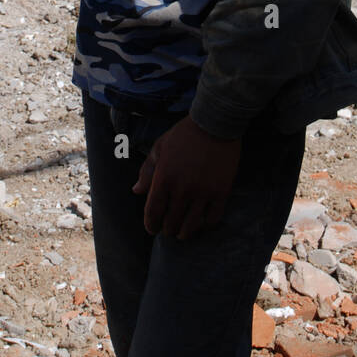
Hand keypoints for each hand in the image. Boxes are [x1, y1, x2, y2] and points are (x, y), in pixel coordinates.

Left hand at [133, 116, 240, 240]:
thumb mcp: (159, 148)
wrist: (215, 124)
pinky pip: (212, 219)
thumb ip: (147, 171)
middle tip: (168, 230)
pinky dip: (205, 225)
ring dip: (185, 233)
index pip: (153, 212)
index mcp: (164, 178)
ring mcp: (203, 192)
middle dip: (167, 230)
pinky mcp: (221, 192)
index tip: (152, 229)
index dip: (151, 225)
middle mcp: (182, 189)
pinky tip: (201, 223)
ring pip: (191, 225)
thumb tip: (136, 191)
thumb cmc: (183, 135)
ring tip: (183, 233)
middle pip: (171, 222)